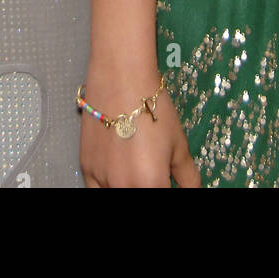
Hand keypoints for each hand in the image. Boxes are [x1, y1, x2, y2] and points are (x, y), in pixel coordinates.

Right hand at [80, 76, 201, 187]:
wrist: (121, 79)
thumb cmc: (154, 109)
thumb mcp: (179, 145)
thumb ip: (188, 177)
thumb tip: (193, 191)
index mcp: (151, 185)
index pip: (162, 200)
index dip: (166, 188)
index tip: (167, 181)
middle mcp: (124, 187)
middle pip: (137, 199)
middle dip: (149, 187)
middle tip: (153, 173)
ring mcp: (102, 180)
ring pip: (116, 195)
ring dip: (128, 186)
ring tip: (136, 168)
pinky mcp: (85, 168)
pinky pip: (96, 190)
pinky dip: (108, 186)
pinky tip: (117, 171)